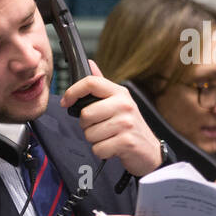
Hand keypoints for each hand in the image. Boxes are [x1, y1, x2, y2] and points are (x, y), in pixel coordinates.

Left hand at [58, 60, 161, 176]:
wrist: (150, 150)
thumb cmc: (130, 126)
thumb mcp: (118, 102)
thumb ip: (102, 86)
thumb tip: (89, 63)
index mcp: (120, 93)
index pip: (91, 82)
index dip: (72, 91)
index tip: (65, 102)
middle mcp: (124, 105)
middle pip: (85, 114)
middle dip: (86, 125)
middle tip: (100, 127)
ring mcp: (126, 123)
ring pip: (89, 134)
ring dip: (95, 140)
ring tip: (109, 137)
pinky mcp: (126, 142)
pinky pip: (98, 148)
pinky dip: (101, 151)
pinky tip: (113, 147)